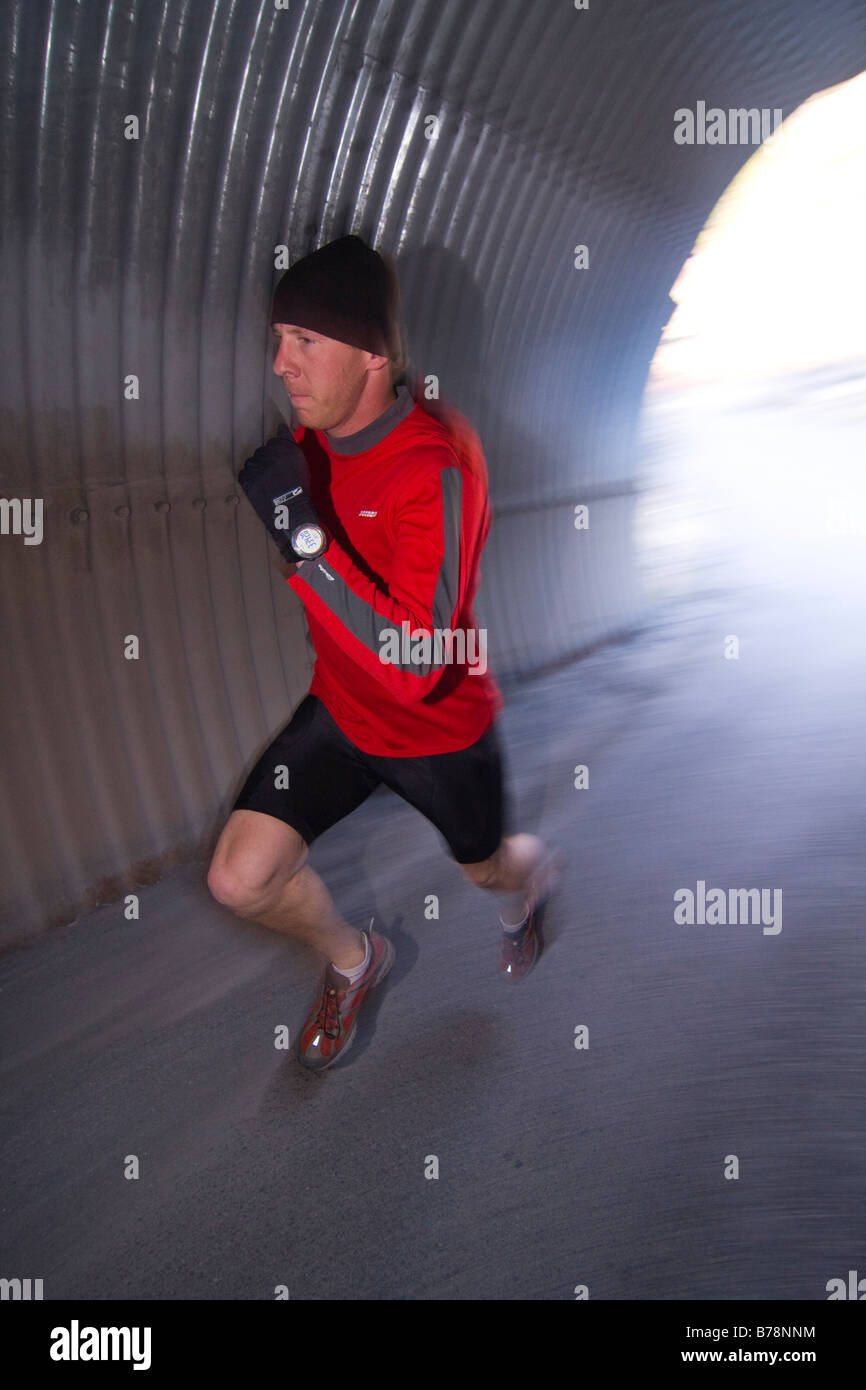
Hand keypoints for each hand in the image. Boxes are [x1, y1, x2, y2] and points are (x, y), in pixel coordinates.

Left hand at [238, 431, 326, 560]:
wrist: (291, 511)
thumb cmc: (300, 489)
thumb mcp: (301, 462)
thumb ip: (290, 445)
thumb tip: (280, 428)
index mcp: (284, 446)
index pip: (274, 442)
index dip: (277, 454)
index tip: (281, 465)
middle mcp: (268, 453)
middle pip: (262, 451)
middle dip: (267, 461)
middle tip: (275, 477)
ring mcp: (255, 466)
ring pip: (252, 462)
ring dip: (258, 470)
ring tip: (268, 484)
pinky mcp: (246, 478)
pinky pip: (245, 474)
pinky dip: (250, 480)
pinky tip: (260, 488)